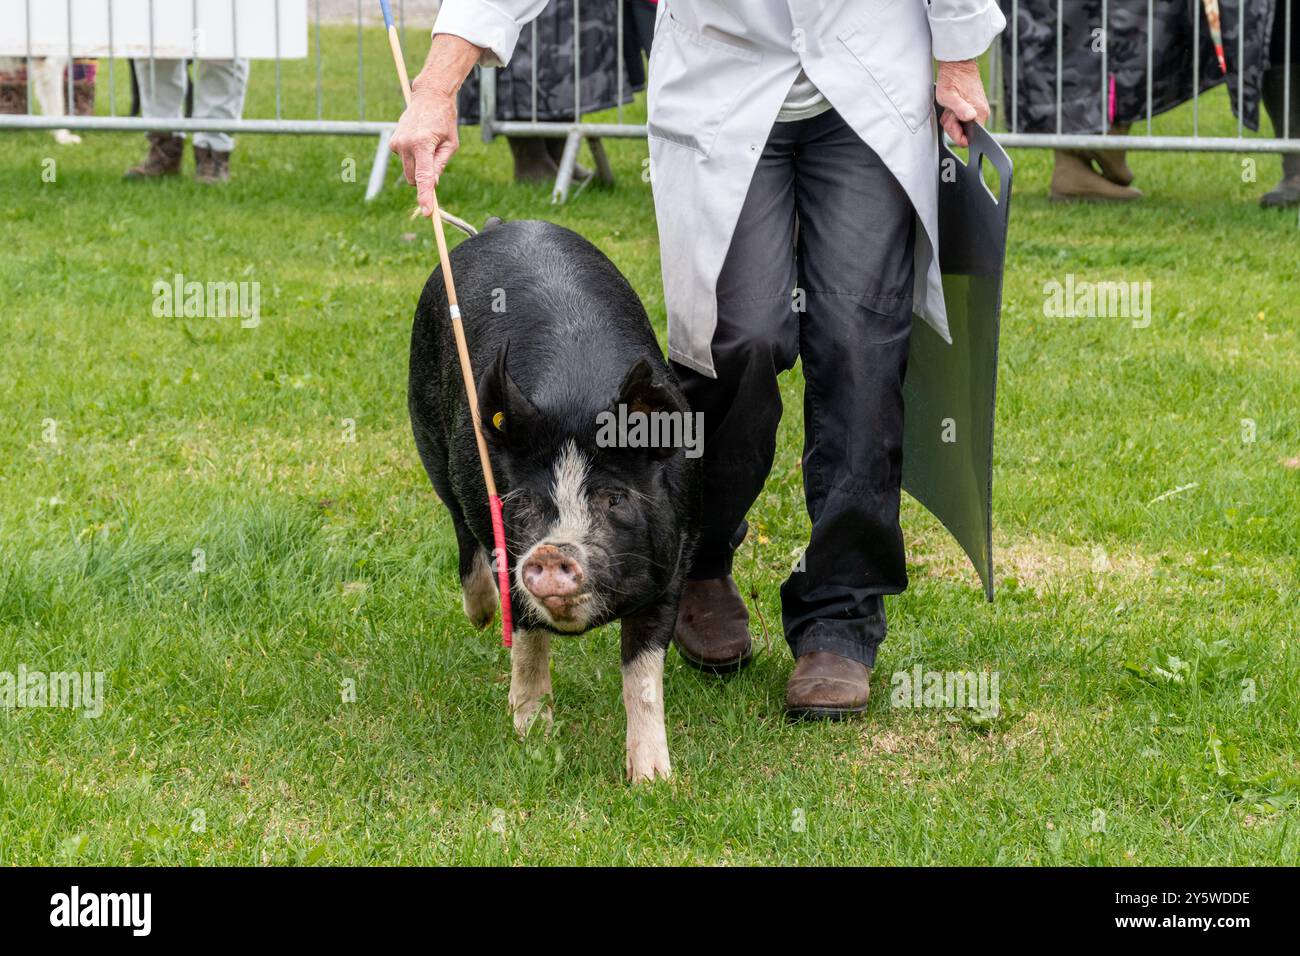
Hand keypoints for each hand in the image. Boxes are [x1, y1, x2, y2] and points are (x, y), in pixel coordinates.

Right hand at [389, 86, 459, 216]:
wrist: (429, 97)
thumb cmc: (444, 121)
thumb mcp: (451, 144)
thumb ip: (440, 164)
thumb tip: (432, 184)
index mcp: (422, 144)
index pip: (423, 177)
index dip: (425, 196)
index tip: (427, 212)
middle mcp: (405, 144)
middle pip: (414, 179)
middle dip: (425, 179)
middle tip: (437, 160)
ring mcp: (396, 144)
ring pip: (409, 173)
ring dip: (419, 167)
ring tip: (428, 145)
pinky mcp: (392, 143)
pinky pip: (405, 162)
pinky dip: (413, 159)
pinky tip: (419, 142)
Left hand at [935, 59, 989, 146]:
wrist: (956, 64)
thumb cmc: (951, 79)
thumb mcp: (949, 97)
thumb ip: (959, 109)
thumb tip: (970, 117)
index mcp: (979, 114)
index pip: (970, 138)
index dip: (957, 134)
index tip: (951, 121)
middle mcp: (982, 113)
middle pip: (965, 132)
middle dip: (953, 125)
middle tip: (949, 111)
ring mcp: (978, 109)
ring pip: (962, 125)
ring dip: (952, 118)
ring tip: (949, 106)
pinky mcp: (974, 105)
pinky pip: (962, 117)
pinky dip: (954, 114)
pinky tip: (951, 105)